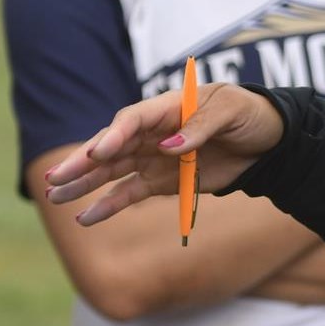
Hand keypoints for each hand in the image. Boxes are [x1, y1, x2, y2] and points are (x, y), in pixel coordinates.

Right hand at [44, 84, 286, 225]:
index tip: (98, 153)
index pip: (132, 120)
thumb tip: (168, 147)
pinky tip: (86, 217)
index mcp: (168, 108)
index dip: (115, 136)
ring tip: (54, 196)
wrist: (270, 141)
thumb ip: (201, 126)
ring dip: (83, 184)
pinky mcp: (161, 180)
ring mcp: (154, 157)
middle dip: (83, 162)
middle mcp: (153, 133)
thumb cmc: (250, 115)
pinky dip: (108, 205)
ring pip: (111, 171)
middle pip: (111, 147)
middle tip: (55, 177)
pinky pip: (129, 193)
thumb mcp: (233, 111)